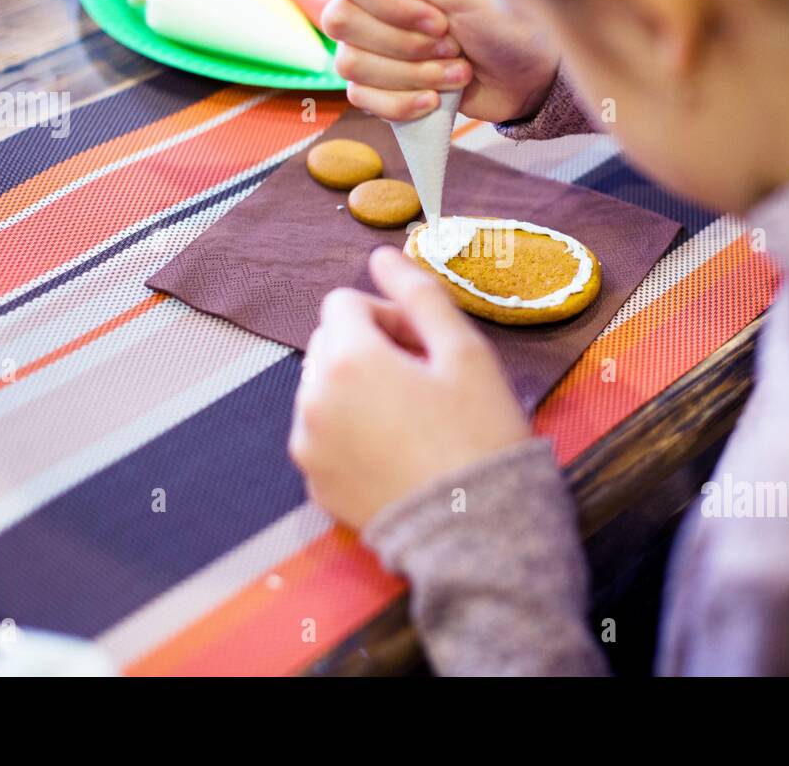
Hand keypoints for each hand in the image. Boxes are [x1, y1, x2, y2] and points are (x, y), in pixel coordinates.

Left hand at [289, 246, 531, 529]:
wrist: (478, 533)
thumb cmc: (479, 436)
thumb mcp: (465, 353)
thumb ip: (419, 294)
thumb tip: (382, 255)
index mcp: (347, 359)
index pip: (344, 303)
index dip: (389, 314)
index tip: (425, 345)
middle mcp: (312, 399)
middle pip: (329, 343)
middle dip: (370, 348)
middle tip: (424, 379)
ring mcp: (308, 446)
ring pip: (323, 389)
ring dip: (358, 388)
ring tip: (412, 417)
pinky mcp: (315, 484)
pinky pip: (324, 434)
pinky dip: (351, 431)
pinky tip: (397, 451)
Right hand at [322, 0, 559, 123]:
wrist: (532, 79)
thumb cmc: (509, 21)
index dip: (388, 4)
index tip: (440, 16)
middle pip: (340, 20)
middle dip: (403, 43)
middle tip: (453, 43)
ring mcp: (376, 39)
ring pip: (349, 62)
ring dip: (410, 74)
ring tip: (457, 70)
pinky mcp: (382, 79)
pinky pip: (359, 95)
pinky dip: (400, 103)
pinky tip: (435, 99)